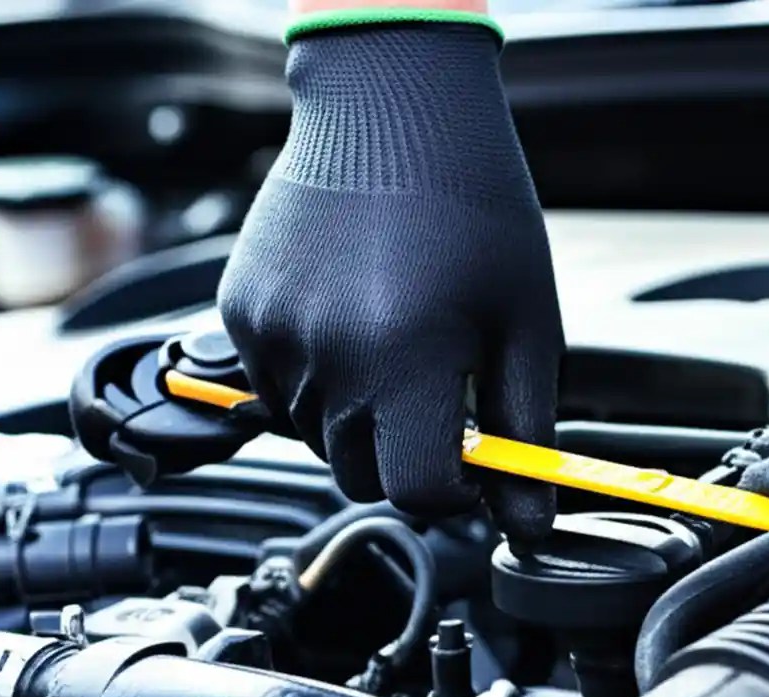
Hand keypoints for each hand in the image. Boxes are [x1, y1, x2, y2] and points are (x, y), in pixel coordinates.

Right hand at [218, 20, 562, 541]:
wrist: (390, 104)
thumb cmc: (473, 201)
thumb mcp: (525, 319)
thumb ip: (524, 430)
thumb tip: (527, 519)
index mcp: (404, 356)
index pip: (415, 493)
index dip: (452, 489)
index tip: (471, 460)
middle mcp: (325, 353)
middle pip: (359, 472)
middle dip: (403, 449)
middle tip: (436, 385)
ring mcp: (271, 332)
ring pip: (314, 433)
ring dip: (356, 412)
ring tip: (392, 333)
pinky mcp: (240, 309)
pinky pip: (274, 385)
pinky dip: (313, 374)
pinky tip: (348, 313)